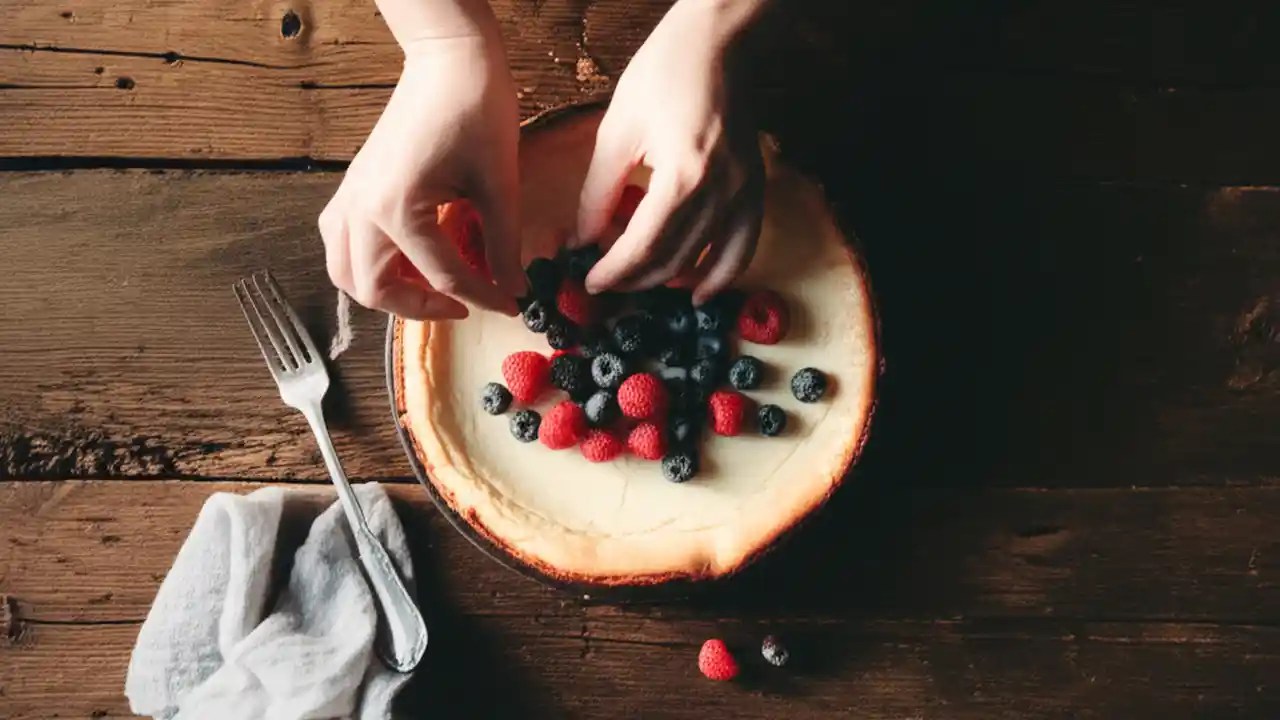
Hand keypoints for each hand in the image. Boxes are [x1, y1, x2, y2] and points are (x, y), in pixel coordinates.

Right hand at [320, 34, 522, 320]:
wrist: (449, 61)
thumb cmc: (476, 110)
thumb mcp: (498, 184)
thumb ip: (502, 245)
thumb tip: (512, 288)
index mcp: (396, 207)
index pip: (441, 275)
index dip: (482, 297)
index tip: (511, 304)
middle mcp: (361, 207)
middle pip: (373, 289)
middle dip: (420, 306)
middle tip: (463, 303)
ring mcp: (350, 195)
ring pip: (346, 270)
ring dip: (385, 289)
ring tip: (432, 286)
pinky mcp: (353, 186)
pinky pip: (342, 242)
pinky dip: (368, 263)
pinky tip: (409, 257)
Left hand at [576, 0, 765, 304]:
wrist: (719, 40)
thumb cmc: (663, 73)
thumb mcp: (617, 131)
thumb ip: (599, 192)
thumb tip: (581, 238)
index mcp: (683, 176)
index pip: (643, 246)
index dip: (613, 271)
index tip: (589, 281)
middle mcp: (722, 191)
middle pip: (674, 258)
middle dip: (636, 278)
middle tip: (606, 282)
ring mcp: (745, 191)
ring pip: (707, 259)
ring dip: (671, 278)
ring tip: (642, 285)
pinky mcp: (755, 186)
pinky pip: (744, 245)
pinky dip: (722, 273)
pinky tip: (699, 289)